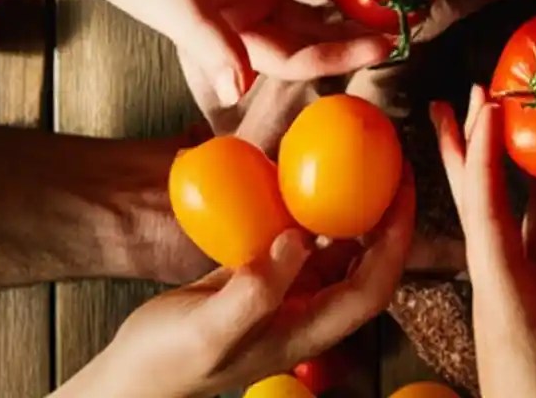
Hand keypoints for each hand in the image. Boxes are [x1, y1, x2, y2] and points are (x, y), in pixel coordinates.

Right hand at [56, 176, 414, 397]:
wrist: (134, 375)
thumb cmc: (167, 361)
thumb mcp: (208, 331)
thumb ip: (253, 294)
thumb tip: (296, 241)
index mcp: (309, 330)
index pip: (374, 283)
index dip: (397, 236)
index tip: (401, 186)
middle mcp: (310, 313)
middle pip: (369, 262)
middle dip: (388, 215)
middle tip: (391, 161)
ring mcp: (290, 296)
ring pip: (338, 249)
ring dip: (353, 209)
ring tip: (359, 161)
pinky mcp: (267, 279)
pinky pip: (302, 241)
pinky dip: (310, 212)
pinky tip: (302, 178)